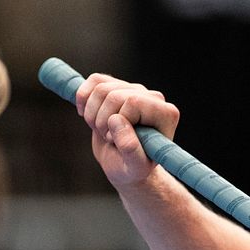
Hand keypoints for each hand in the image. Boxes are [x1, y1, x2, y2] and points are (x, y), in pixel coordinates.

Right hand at [75, 73, 180, 188]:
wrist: (124, 164)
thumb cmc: (133, 169)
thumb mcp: (135, 168)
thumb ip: (131, 148)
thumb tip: (117, 120)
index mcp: (166, 113)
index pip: (132, 101)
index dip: (118, 121)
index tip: (118, 141)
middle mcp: (153, 97)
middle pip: (113, 94)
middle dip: (102, 121)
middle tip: (109, 138)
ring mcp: (135, 89)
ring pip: (100, 87)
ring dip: (92, 114)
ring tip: (103, 130)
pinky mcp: (118, 86)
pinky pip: (94, 80)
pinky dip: (83, 98)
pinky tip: (87, 115)